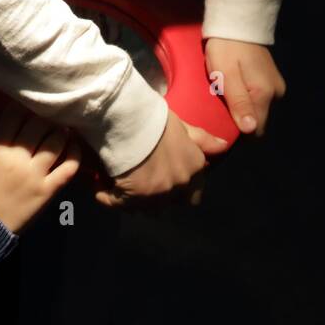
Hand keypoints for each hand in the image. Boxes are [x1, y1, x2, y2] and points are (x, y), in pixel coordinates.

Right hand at [0, 105, 81, 234]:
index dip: (24, 106)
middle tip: (52, 117)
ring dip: (62, 133)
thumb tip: (24, 121)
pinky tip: (74, 147)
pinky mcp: (48, 190)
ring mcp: (34, 174)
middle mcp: (18, 158)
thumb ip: (5, 140)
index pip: (13, 117)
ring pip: (54, 143)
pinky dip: (75, 155)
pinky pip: (68, 168)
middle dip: (46, 118)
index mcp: (0, 149)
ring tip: (64, 130)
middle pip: (37, 126)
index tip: (32, 104)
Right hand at [93, 108, 227, 208]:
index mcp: (193, 168)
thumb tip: (225, 147)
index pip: (194, 196)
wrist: (128, 118)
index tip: (163, 178)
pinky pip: (115, 203)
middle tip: (140, 181)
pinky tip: (99, 186)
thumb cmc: (156, 117)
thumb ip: (203, 140)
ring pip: (143, 207)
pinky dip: (106, 196)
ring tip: (118, 181)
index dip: (179, 191)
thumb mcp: (183, 126)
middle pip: (167, 205)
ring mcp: (155, 195)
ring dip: (132, 199)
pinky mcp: (131, 198)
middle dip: (155, 197)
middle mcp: (178, 186)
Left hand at [203, 37, 285, 136]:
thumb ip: (239, 103)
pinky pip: (259, 99)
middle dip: (241, 119)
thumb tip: (251, 130)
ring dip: (243, 108)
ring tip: (227, 96)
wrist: (236, 20)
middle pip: (258, 121)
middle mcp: (276, 93)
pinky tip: (235, 89)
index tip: (222, 122)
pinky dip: (247, 99)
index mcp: (265, 94)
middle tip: (222, 106)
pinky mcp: (271, 79)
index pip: (256, 130)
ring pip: (259, 110)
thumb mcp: (226, 75)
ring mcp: (276, 85)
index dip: (239, 131)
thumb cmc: (226, 47)